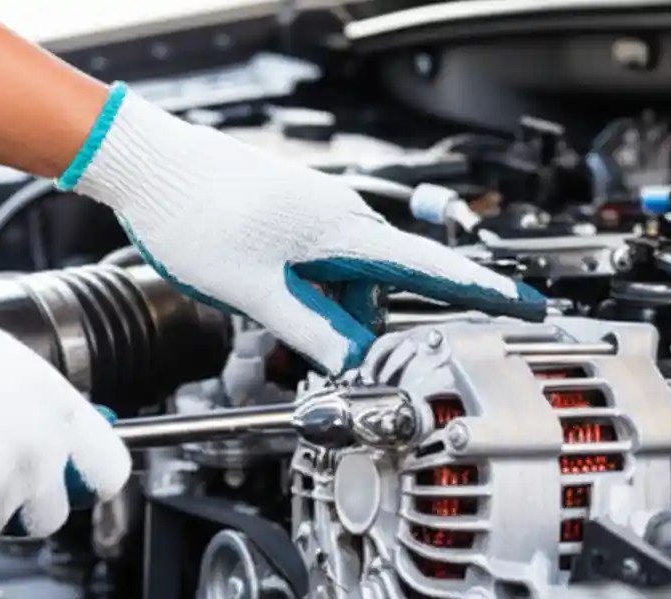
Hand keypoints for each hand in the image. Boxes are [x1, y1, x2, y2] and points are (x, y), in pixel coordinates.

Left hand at [59, 84, 546, 374]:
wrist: (145, 164)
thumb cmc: (192, 212)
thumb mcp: (253, 292)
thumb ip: (309, 331)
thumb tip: (352, 362)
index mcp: (341, 231)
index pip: (429, 268)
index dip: (482, 292)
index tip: (526, 305)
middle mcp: (336, 217)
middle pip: (376, 288)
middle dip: (355, 327)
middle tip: (324, 358)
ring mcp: (310, 214)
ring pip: (339, 282)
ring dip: (318, 313)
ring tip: (265, 322)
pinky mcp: (286, 217)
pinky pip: (312, 266)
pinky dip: (299, 293)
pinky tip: (262, 301)